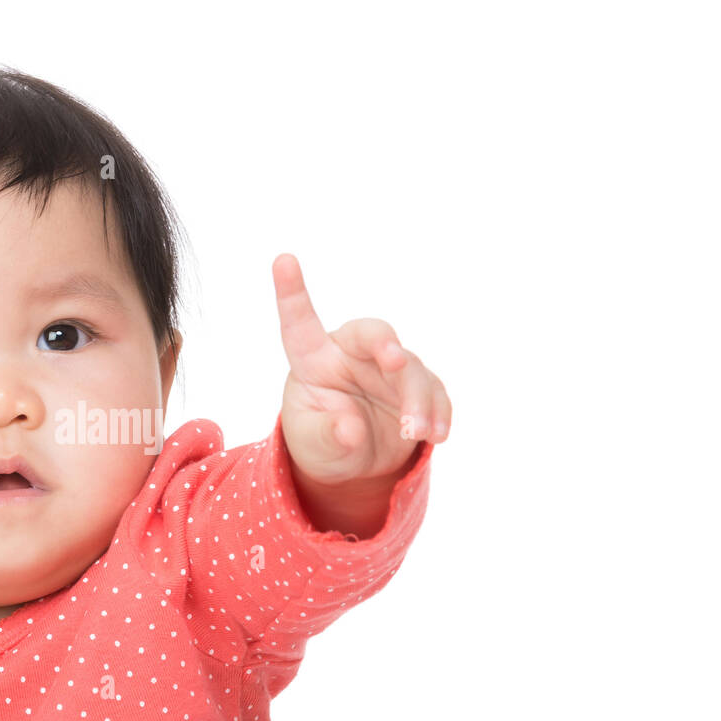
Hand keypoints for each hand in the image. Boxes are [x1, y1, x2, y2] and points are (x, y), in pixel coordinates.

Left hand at [274, 253, 451, 486]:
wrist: (356, 460)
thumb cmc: (322, 440)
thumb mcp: (314, 446)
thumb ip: (326, 435)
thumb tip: (350, 431)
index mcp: (313, 359)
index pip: (299, 322)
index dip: (291, 291)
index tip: (282, 260)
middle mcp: (353, 354)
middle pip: (371, 333)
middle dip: (385, 342)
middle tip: (395, 360)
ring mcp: (389, 367)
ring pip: (411, 369)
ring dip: (417, 401)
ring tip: (415, 433)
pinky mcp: (418, 385)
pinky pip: (434, 392)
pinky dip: (438, 413)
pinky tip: (437, 435)